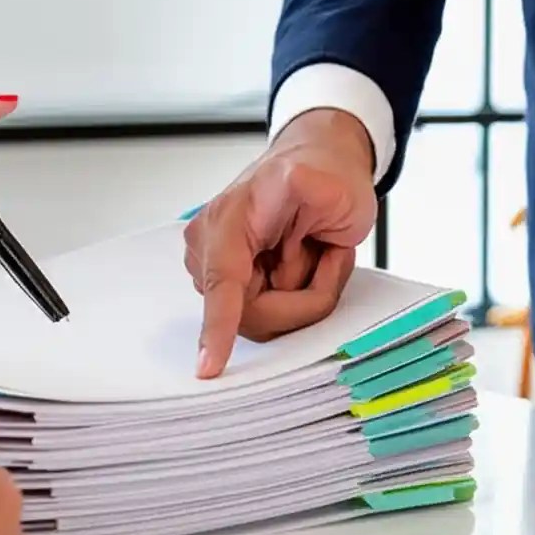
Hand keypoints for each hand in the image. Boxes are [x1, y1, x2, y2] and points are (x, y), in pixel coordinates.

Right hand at [184, 109, 377, 377]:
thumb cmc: (319, 172)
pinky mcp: (237, 286)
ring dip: (305, 294)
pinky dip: (301, 296)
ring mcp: (221, 271)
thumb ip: (308, 182)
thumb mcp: (321, 176)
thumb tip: (301, 184)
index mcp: (228, 221)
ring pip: (266, 320)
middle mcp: (212, 248)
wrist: (318, 167)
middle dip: (303, 297)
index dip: (217, 326)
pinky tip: (306, 263)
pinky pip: (272, 316)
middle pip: (253, 315)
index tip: (208, 367)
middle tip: (325, 257)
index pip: (223, 282)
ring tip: (315, 252)